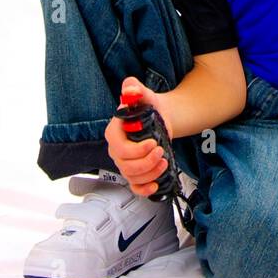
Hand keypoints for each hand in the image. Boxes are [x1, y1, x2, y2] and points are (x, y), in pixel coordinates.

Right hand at [103, 76, 175, 197]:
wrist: (162, 117)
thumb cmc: (150, 107)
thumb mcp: (143, 94)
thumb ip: (134, 88)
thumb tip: (130, 90)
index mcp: (114, 132)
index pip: (119, 148)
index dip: (136, 150)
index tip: (153, 143)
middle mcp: (116, 150)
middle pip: (126, 166)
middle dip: (146, 162)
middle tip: (160, 151)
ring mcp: (125, 163)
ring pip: (132, 177)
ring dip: (151, 172)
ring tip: (163, 161)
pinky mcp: (135, 173)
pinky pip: (135, 187)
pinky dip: (144, 189)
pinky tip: (155, 184)